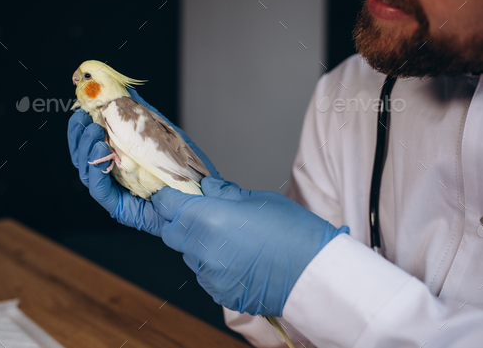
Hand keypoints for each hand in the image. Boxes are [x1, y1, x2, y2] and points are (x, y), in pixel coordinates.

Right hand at [67, 90, 220, 235]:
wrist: (204, 196)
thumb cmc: (188, 170)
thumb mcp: (166, 136)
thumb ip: (145, 117)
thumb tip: (128, 94)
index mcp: (122, 157)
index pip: (94, 142)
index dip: (83, 127)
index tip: (81, 110)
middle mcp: (116, 175)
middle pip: (85, 156)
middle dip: (80, 136)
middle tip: (84, 120)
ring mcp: (117, 192)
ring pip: (88, 172)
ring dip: (86, 150)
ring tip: (94, 133)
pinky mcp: (121, 208)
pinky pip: (100, 191)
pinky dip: (95, 172)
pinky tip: (100, 154)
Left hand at [151, 178, 348, 316]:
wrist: (316, 275)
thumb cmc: (294, 232)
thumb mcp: (259, 200)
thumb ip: (225, 194)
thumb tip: (206, 188)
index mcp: (208, 219)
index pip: (166, 205)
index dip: (167, 197)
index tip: (172, 194)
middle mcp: (202, 249)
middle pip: (170, 232)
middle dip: (180, 221)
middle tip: (203, 214)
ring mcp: (209, 275)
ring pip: (189, 255)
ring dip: (199, 245)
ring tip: (231, 239)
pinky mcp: (220, 293)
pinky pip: (206, 275)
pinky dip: (214, 265)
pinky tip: (239, 259)